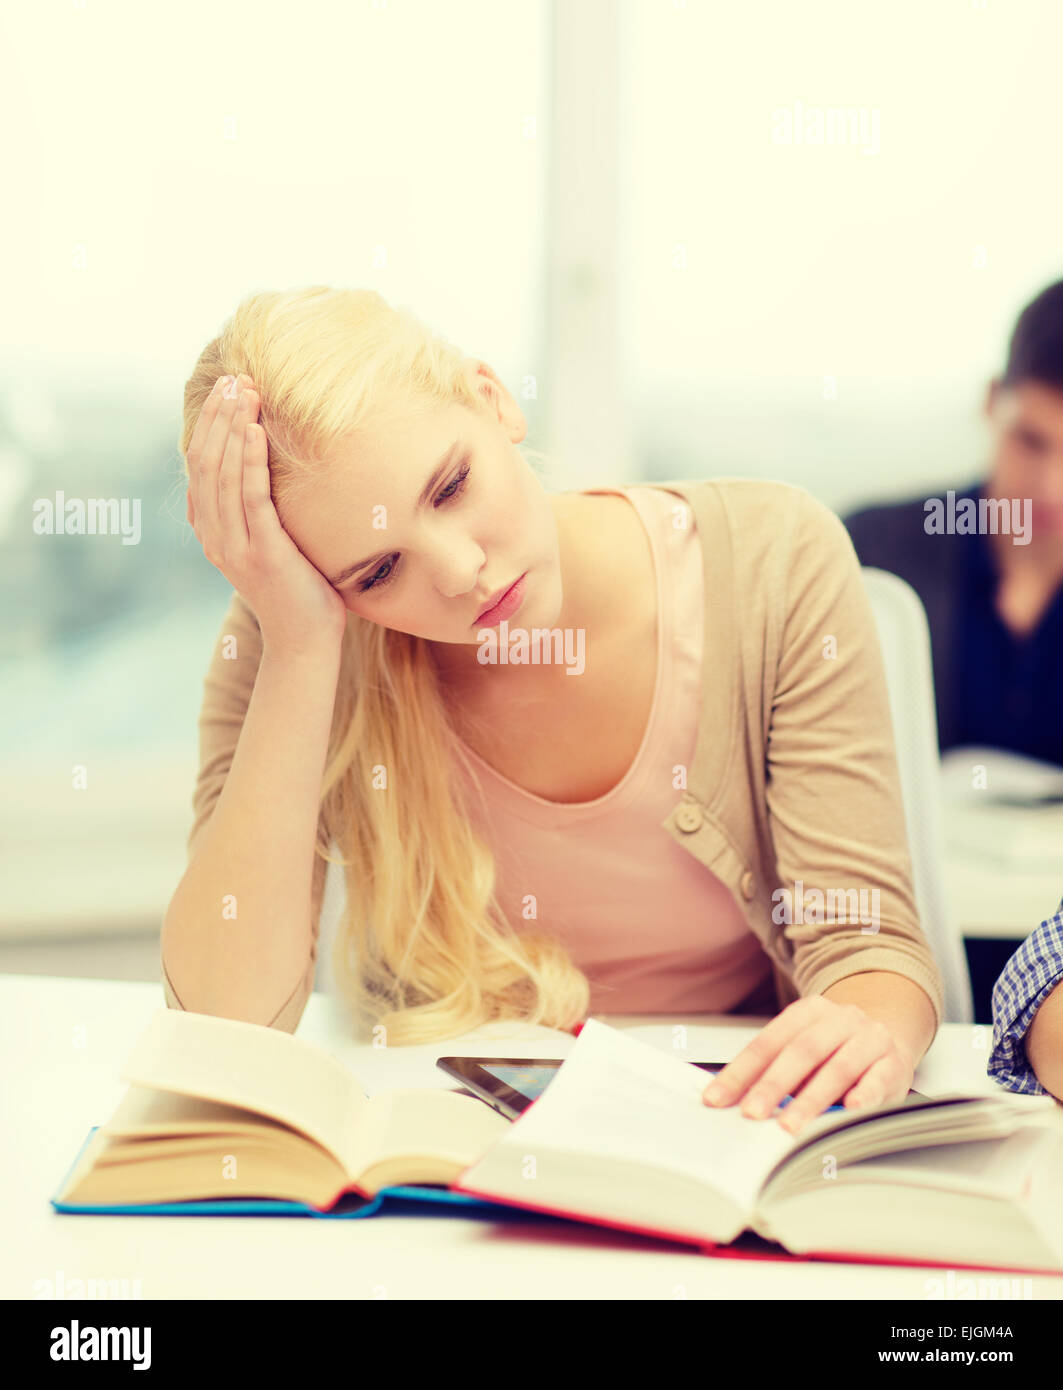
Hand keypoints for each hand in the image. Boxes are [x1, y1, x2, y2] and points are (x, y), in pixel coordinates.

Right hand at [186, 373, 348, 655]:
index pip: (199, 467)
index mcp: (212, 532)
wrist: (306, 640)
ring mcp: (235, 546)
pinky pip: (251, 498)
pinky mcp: (262, 552)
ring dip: (232, 429)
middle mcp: (215, 537)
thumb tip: (271, 467)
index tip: (226, 389)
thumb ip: (258, 512)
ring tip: (244, 392)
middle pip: (205, 464)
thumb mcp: (270, 543)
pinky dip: (250, 461)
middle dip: (217, 417)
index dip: (208, 425)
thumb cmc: (298, 588)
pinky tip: (255, 432)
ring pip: (222, 475)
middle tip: (234, 378)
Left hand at [701, 996, 916, 1135]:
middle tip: (752, 1113)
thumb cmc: (836, 1048)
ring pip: (838, 1068)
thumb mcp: (804, 1047)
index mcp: (809, 1011)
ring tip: (790, 1125)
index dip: (741, 1071)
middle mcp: (840, 1020)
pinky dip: (865, 1095)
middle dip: (773, 1084)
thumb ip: (775, 1068)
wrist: (890, 1032)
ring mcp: (870, 1039)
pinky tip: (851, 1109)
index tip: (718, 1097)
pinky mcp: (895, 1063)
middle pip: (801, 1051)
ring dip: (812, 1099)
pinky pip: (878, 1079)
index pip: (768, 1041)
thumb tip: (737, 1099)